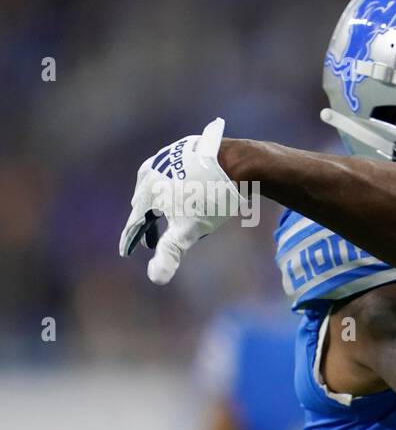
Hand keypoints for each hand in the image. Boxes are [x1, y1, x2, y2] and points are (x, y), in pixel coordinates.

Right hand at [119, 118, 247, 284]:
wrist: (235, 162)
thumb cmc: (210, 198)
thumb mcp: (190, 229)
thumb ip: (171, 253)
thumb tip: (156, 278)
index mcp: (147, 193)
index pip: (135, 223)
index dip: (130, 240)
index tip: (125, 252)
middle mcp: (150, 173)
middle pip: (143, 205)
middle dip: (145, 225)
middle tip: (148, 242)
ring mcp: (166, 159)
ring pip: (156, 188)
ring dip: (157, 206)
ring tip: (164, 219)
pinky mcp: (182, 151)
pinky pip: (172, 175)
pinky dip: (172, 189)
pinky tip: (183, 194)